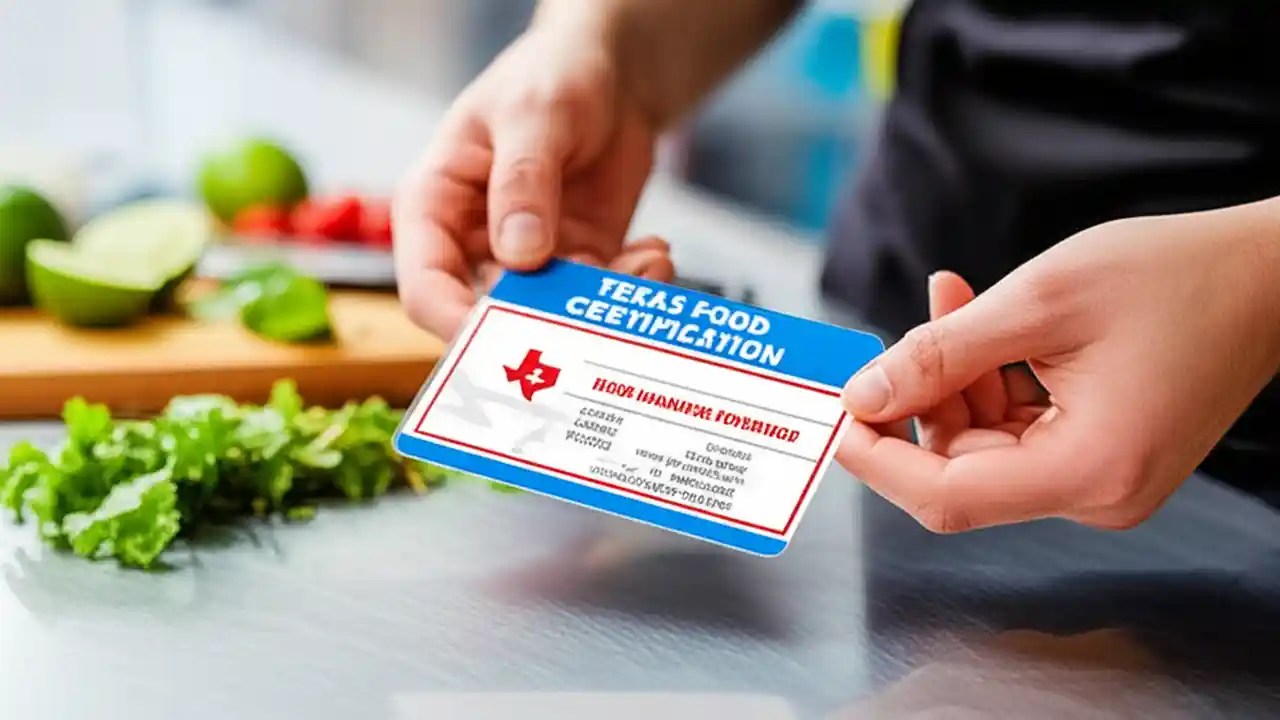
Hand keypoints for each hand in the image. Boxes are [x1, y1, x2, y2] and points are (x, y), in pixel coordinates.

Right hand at [393, 13, 672, 338]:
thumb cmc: (551, 77)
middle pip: (489, 315)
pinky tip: (653, 255)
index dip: (454, 322)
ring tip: (645, 264)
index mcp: (434, 208)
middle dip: (544, 324)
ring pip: (554, 315)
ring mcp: (528, 261)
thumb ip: (523, 182)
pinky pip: (598, 297)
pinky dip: (631, 285)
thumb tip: (519, 255)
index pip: (425, 286)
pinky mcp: (579, 264)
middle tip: (591, 319)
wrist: (613, 74)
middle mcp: (475, 245)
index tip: (499, 339)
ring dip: (601, 304)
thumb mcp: (532, 115)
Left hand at [837, 201, 1279, 531]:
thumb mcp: (1039, 302)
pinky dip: (990, 379)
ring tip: (954, 300)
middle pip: (960, 469)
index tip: (832, 420)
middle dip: (921, 397)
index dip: (877, 461)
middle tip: (901, 330)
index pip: (946, 497)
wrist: (1266, 274)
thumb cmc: (1175, 276)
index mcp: (1089, 470)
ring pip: (984, 444)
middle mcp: (1098, 494)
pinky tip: (982, 323)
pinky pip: (1019, 428)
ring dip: (955, 377)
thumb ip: (939, 355)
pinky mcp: (1103, 455)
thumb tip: (861, 397)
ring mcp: (1102, 479)